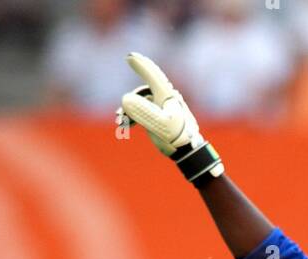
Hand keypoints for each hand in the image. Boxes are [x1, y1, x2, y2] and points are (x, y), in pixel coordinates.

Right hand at [117, 53, 223, 183]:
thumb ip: (142, 111)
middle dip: (130, 100)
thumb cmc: (177, 139)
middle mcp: (166, 97)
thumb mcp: (159, 126)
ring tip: (120, 122)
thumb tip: (125, 99)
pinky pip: (144, 111)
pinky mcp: (161, 116)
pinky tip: (125, 125)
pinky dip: (134, 116)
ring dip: (130, 111)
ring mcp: (163, 106)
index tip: (129, 57)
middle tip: (119, 115)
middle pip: (144, 91)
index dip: (140, 64)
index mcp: (167, 95)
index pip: (152, 75)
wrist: (188, 153)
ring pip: (142, 102)